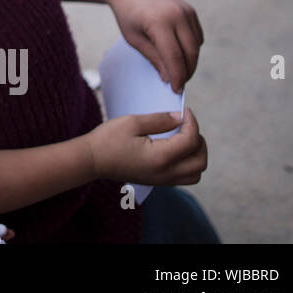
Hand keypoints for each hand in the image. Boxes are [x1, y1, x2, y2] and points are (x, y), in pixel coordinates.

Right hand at [88, 109, 207, 185]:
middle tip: (187, 125)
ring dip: (197, 155)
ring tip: (184, 139)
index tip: (184, 110)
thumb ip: (159, 120)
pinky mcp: (158, 182)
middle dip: (199, 141)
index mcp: (161, 157)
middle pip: (200, 161)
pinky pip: (185, 177)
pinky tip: (175, 149)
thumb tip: (180, 118)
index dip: (192, 122)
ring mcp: (162, 180)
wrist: (92, 160)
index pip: (190, 141)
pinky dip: (188, 163)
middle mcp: (165, 172)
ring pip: (196, 173)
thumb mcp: (132, 122)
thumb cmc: (108, 139)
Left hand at [107, 0, 203, 91]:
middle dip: (186, 71)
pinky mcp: (190, 10)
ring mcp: (186, 11)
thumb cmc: (128, 15)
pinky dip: (192, 47)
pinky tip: (181, 54)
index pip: (174, 56)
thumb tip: (169, 78)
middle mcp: (177, 15)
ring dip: (190, 60)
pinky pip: (196, 35)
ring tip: (179, 71)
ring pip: (196, 45)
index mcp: (159, 22)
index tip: (177, 89)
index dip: (177, 75)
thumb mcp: (134, 40)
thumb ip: (153, 58)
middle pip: (189, 52)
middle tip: (180, 84)